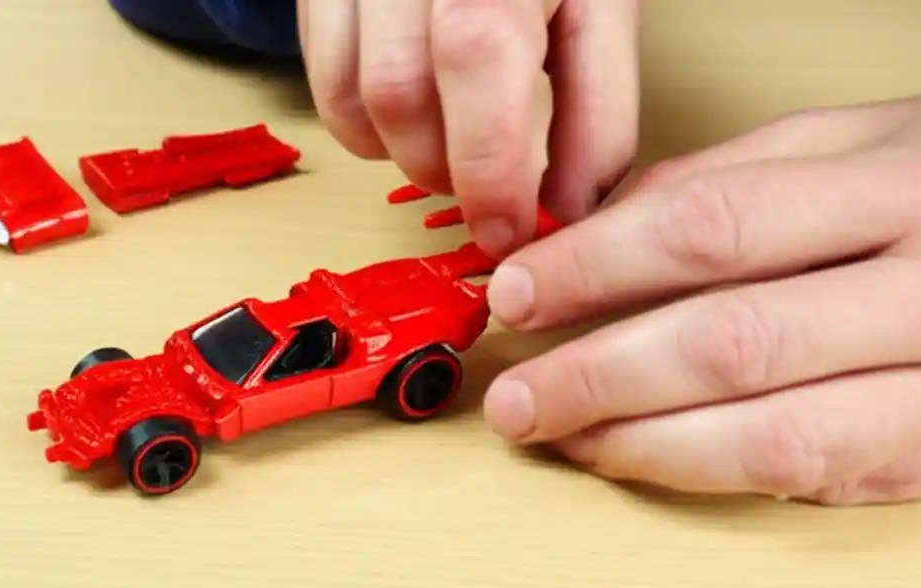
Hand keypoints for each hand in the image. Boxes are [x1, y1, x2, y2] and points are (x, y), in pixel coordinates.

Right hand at [296, 0, 640, 252]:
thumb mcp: (601, 1)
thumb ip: (597, 107)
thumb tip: (570, 208)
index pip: (476, 60)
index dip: (489, 169)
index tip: (508, 231)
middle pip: (398, 91)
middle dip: (443, 169)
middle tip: (486, 189)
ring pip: (345, 94)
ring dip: (397, 151)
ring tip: (448, 148)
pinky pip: (319, 76)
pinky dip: (360, 121)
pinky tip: (408, 111)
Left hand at [482, 90, 920, 504]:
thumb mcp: (861, 139)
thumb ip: (731, 179)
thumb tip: (596, 233)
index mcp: (905, 189)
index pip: (708, 229)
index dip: (592, 267)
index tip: (518, 293)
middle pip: (728, 346)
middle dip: (598, 380)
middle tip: (521, 399)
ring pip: (776, 441)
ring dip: (648, 450)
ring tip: (572, 440)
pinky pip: (829, 483)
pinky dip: (727, 478)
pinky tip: (662, 460)